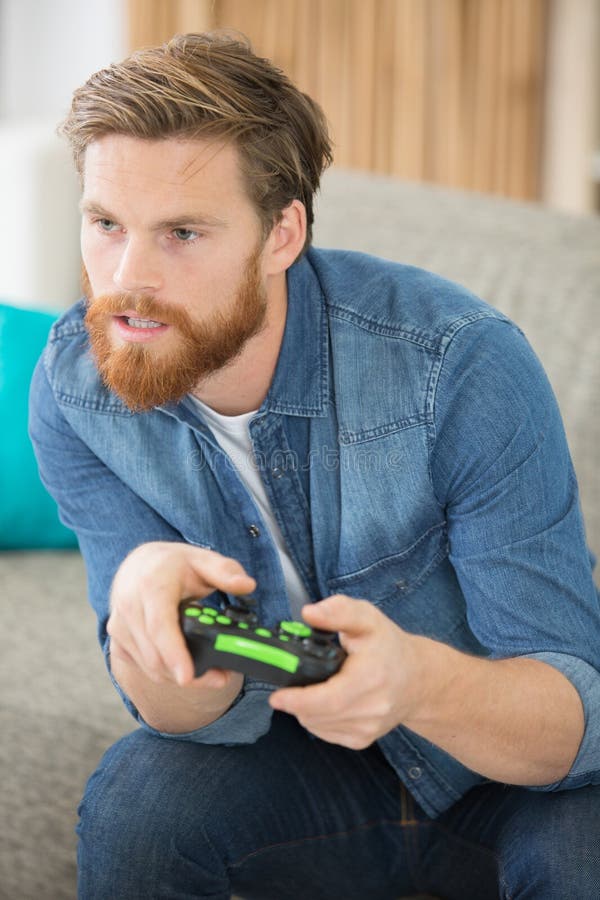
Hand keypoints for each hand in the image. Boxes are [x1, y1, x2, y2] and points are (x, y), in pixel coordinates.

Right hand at [107, 541, 255, 689]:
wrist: (138, 565)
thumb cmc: (172, 564)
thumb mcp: (202, 560)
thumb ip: (226, 571)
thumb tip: (247, 585)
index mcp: (151, 585)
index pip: (160, 626)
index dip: (173, 654)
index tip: (188, 677)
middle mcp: (129, 607)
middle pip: (156, 655)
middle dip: (189, 673)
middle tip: (222, 676)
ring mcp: (119, 627)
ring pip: (150, 667)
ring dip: (179, 676)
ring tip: (211, 672)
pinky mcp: (117, 642)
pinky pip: (143, 668)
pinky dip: (167, 673)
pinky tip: (186, 666)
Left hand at [269, 594, 422, 748]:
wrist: (418, 678)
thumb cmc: (389, 646)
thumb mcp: (367, 618)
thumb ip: (338, 611)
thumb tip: (309, 613)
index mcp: (371, 678)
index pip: (329, 700)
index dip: (298, 700)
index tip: (277, 696)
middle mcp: (372, 708)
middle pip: (318, 715)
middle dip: (296, 703)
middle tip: (286, 688)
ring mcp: (368, 728)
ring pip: (318, 726)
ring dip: (305, 711)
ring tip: (309, 689)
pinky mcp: (363, 739)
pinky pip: (327, 733)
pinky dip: (316, 720)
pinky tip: (322, 703)